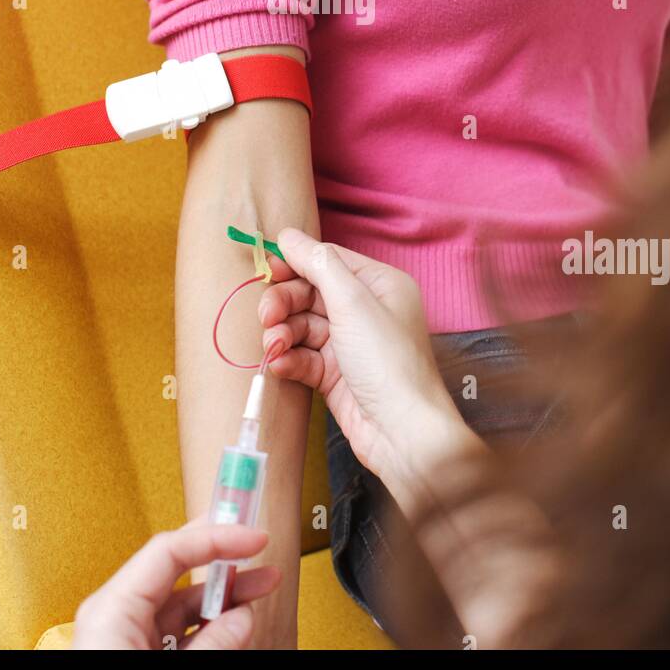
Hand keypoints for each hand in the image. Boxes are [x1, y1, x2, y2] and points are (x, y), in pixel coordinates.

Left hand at [71, 518, 280, 649]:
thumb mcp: (169, 669)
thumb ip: (209, 643)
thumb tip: (242, 617)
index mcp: (110, 608)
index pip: (170, 549)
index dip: (216, 536)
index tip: (253, 535)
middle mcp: (116, 616)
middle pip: (179, 570)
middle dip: (224, 558)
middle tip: (258, 543)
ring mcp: (126, 637)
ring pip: (183, 602)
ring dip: (225, 594)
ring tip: (260, 585)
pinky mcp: (136, 653)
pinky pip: (178, 629)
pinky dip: (209, 624)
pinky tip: (236, 622)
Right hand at [260, 227, 456, 484]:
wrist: (402, 434)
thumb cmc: (387, 361)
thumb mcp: (352, 302)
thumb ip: (318, 264)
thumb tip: (288, 235)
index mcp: (379, 285)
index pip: (329, 261)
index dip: (296, 263)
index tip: (267, 269)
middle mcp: (365, 311)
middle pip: (310, 293)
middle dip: (285, 303)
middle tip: (267, 316)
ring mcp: (349, 345)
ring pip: (302, 326)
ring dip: (282, 334)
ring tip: (274, 346)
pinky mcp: (335, 375)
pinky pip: (303, 357)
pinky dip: (289, 359)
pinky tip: (280, 365)